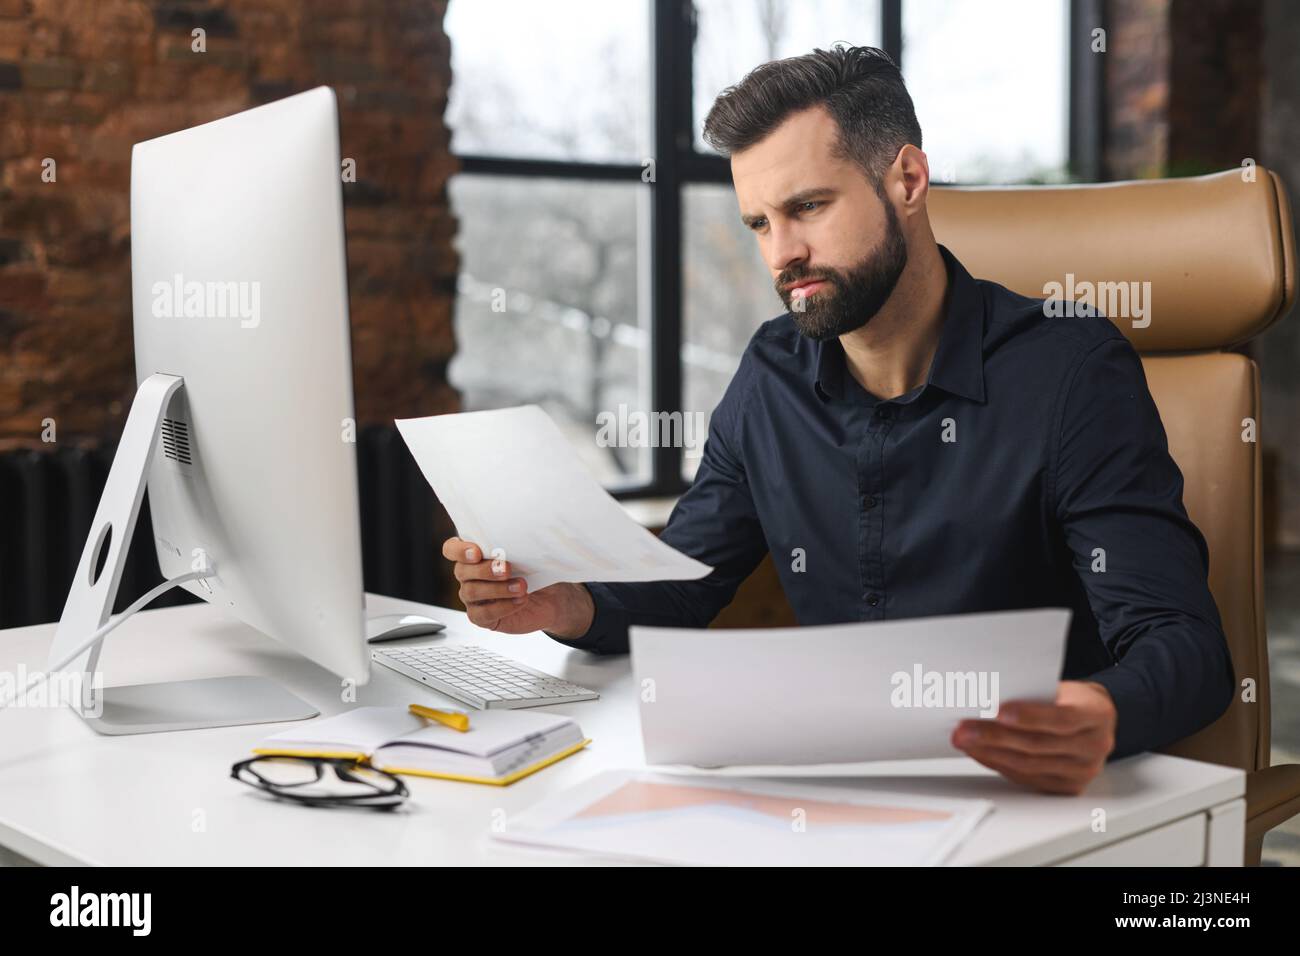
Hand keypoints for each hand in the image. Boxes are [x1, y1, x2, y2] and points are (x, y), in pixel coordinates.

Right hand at [440, 537, 593, 637]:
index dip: (459, 550)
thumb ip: (520, 545)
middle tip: (507, 569)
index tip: (476, 552)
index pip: (452, 549)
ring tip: (521, 586)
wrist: (550, 600)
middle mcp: (468, 574)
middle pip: (461, 570)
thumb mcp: (531, 555)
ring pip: (472, 591)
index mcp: (475, 554)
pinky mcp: (480, 616)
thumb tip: (525, 535)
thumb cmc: (537, 572)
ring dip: (498, 589)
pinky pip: (482, 613)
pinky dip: (502, 607)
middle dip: (485, 569)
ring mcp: (472, 597)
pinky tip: (520, 601)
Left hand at [950, 680, 1116, 794]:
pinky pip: (1027, 778)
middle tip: (965, 729)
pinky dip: (998, 764)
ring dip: (990, 753)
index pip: (1062, 718)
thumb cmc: (1072, 699)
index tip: (998, 712)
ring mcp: (1083, 770)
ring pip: (1029, 764)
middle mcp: (1094, 746)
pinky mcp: (1068, 786)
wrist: (1094, 719)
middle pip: (1038, 744)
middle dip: (995, 737)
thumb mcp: (1062, 688)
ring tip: (964, 741)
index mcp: (1096, 715)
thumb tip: (987, 699)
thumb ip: (1034, 694)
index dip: (1029, 716)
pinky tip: (979, 753)